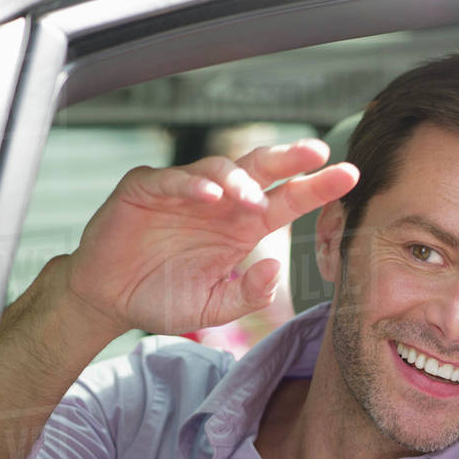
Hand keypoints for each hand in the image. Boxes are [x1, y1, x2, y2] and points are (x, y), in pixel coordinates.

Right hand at [64, 139, 357, 334]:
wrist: (109, 299)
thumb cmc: (162, 297)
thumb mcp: (213, 307)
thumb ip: (248, 293)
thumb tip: (276, 267)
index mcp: (241, 226)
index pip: (286, 200)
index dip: (316, 187)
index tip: (348, 176)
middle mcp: (218, 202)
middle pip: (260, 169)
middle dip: (289, 158)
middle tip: (318, 152)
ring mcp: (182, 192)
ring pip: (218, 170)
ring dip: (240, 179)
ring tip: (253, 198)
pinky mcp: (145, 189)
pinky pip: (172, 180)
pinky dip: (192, 186)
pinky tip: (211, 197)